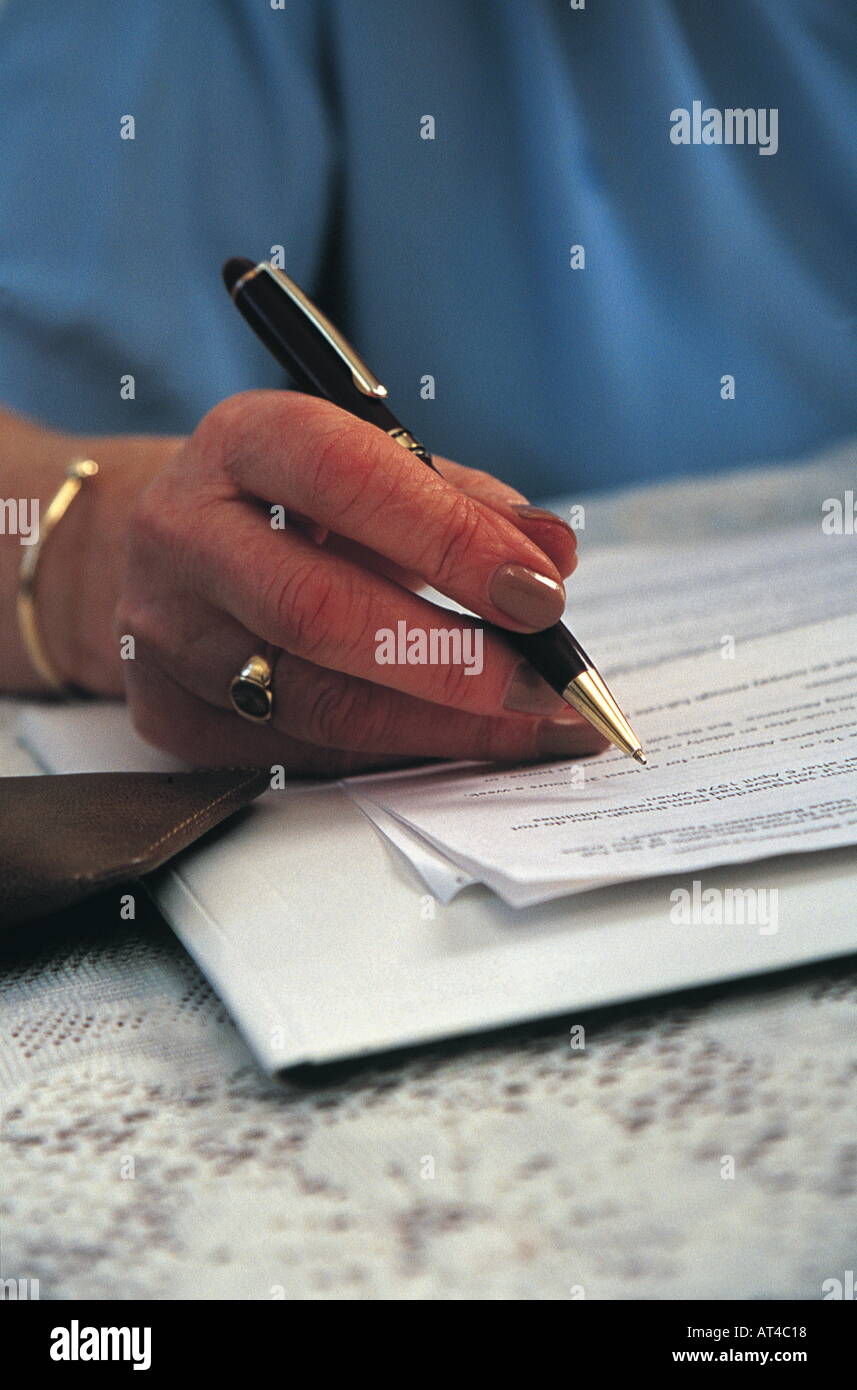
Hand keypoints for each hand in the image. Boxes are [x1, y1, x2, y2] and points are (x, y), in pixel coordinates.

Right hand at [118, 391, 605, 773]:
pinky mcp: (170, 711)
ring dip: (438, 723)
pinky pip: (300, 751)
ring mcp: (167, 631)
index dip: (451, 540)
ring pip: (313, 701)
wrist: (182, 550)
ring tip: (528, 724)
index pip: (346, 480)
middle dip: (448, 656)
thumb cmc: (301, 506)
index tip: (542, 594)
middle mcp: (184, 532)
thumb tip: (554, 554)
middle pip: (317, 609)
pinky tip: (460, 741)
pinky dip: (394, 750)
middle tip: (543, 682)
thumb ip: (468, 504)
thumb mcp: (379, 471)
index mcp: (242, 441)